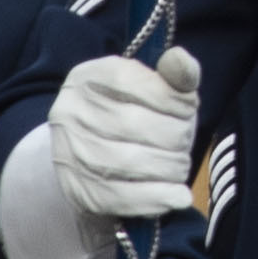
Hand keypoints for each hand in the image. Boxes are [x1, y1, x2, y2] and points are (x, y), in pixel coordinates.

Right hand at [49, 49, 201, 228]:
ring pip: (127, 162)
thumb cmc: (133, 115)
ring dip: (168, 168)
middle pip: (133, 124)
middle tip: (185, 145)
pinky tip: (177, 196)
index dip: (171, 99)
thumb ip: (173, 76)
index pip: (133, 82)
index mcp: (90, 77)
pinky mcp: (77, 188)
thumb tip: (180, 60)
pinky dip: (156, 198)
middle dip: (174, 137)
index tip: (188, 111)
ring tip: (179, 167)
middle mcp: (71, 111)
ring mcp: (69, 151)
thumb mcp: (153, 88)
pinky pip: (120, 196)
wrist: (92, 154)